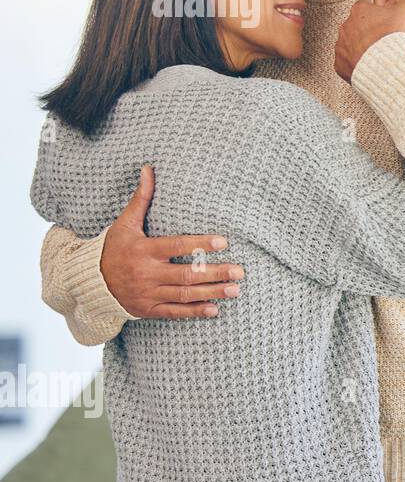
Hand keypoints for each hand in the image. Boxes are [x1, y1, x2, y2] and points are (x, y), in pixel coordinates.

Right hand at [102, 166, 244, 318]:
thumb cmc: (113, 248)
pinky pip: (174, 312)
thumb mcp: (124, 224)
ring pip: (184, 294)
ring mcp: (147, 293)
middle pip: (185, 274)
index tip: (224, 242)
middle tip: (239, 271)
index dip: (200, 244)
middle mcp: (146, 273)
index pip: (176, 246)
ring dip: (212, 293)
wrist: (89, 282)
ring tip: (235, 289)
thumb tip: (149, 169)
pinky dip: (194, 312)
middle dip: (214, 273)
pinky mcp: (148, 309)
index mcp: (143, 250)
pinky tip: (215, 309)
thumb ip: (141, 199)